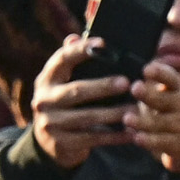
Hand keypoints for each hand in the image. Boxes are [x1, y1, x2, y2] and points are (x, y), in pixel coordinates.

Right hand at [29, 33, 133, 167]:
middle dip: (103, 87)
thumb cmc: (64, 104)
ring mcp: (51, 123)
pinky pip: (92, 138)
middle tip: (126, 83)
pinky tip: (131, 133)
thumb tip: (75, 36)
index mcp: (47, 79)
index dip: (80, 50)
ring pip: (87, 117)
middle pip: (77, 91)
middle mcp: (44, 100)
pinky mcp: (61, 143)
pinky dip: (113, 137)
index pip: (62, 59)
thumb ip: (72, 62)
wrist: (47, 143)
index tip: (102, 43)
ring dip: (114, 114)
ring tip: (135, 110)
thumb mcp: (62, 83)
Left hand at [128, 60, 179, 179]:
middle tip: (135, 88)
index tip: (147, 69)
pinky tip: (137, 138)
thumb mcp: (173, 102)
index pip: (172, 79)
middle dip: (149, 94)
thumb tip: (136, 87)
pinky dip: (148, 141)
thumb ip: (154, 94)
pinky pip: (160, 142)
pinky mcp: (177, 145)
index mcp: (179, 93)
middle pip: (164, 100)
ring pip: (158, 123)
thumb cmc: (179, 120)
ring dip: (142, 122)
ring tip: (127, 119)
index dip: (160, 73)